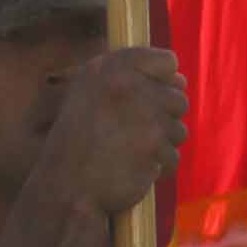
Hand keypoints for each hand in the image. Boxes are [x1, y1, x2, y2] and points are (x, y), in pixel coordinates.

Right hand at [43, 42, 190, 218]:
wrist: (65, 185)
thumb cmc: (78, 139)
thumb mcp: (90, 93)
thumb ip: (132, 78)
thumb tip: (181, 81)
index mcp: (110, 67)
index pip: (167, 61)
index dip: (160, 82)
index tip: (140, 98)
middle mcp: (129, 86)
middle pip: (178, 98)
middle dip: (161, 119)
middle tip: (130, 133)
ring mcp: (144, 117)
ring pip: (178, 129)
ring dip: (159, 144)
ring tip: (129, 152)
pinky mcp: (154, 148)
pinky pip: (172, 156)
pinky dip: (156, 166)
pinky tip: (133, 168)